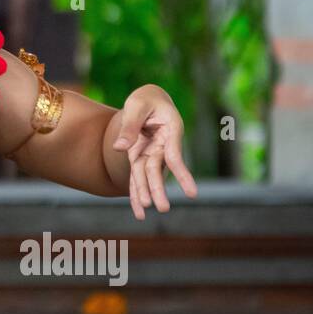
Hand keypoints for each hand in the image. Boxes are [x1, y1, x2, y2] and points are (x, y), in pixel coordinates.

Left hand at [111, 85, 197, 219]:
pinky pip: (137, 175)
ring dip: (145, 194)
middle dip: (158, 189)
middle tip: (161, 208)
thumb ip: (130, 126)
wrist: (149, 98)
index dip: (182, 173)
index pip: (175, 154)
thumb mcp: (136, 105)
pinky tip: (138, 210)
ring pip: (147, 176)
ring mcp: (152, 152)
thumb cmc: (145, 99)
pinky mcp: (140, 156)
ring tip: (144, 214)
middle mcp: (163, 145)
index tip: (192, 193)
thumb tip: (120, 148)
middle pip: (158, 169)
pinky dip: (135, 192)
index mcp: (171, 129)